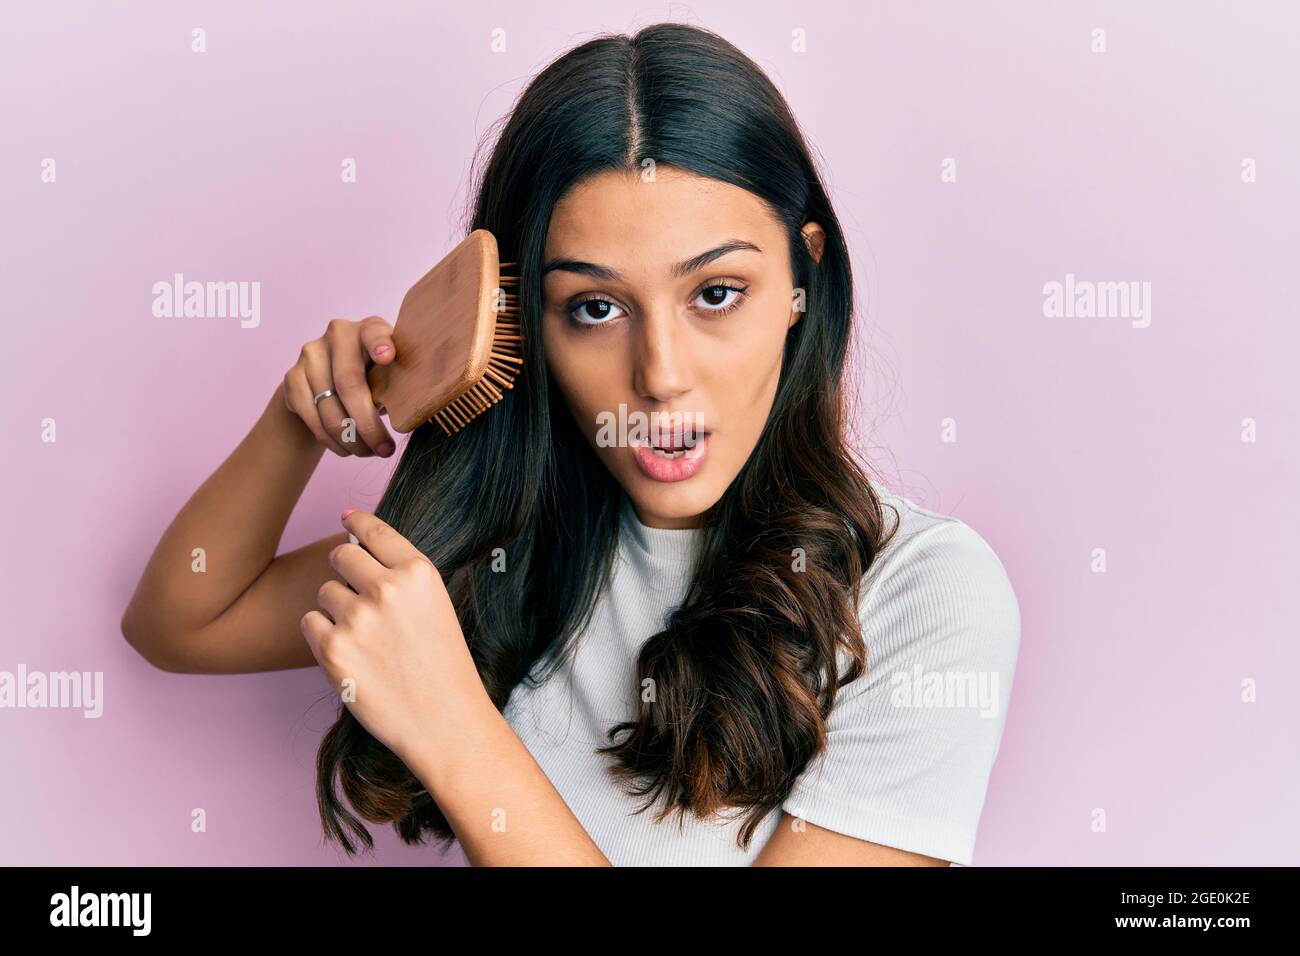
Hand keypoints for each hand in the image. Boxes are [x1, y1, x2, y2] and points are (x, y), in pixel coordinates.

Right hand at [282, 316, 396, 457]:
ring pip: (328, 406)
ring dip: (350, 438)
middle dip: (367, 424)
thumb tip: (411, 412)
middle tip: (384, 450)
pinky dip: (331, 440)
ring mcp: (310, 354)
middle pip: (349, 383)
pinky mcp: (292, 376)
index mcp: (369, 328)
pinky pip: (311, 416)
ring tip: (368, 452)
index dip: (379, 343)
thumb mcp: (390, 375)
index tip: (387, 357)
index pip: (373, 332)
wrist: (329, 381)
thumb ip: (398, 382)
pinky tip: (346, 449)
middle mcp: (337, 334)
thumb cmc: (374, 378)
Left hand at [300, 509, 488, 766]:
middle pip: (341, 556)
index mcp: (418, 573)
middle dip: (345, 570)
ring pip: (325, 592)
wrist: (444, 721)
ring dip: (337, 609)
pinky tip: (351, 654)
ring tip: (366, 639)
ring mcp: (357, 619)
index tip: (347, 517)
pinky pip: (310, 623)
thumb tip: (353, 540)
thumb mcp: (436, 605)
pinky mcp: (332, 649)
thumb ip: (401, 576)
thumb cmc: (444, 665)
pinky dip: (323, 635)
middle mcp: (387, 589)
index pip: (374, 531)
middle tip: (357, 595)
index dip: (357, 520)